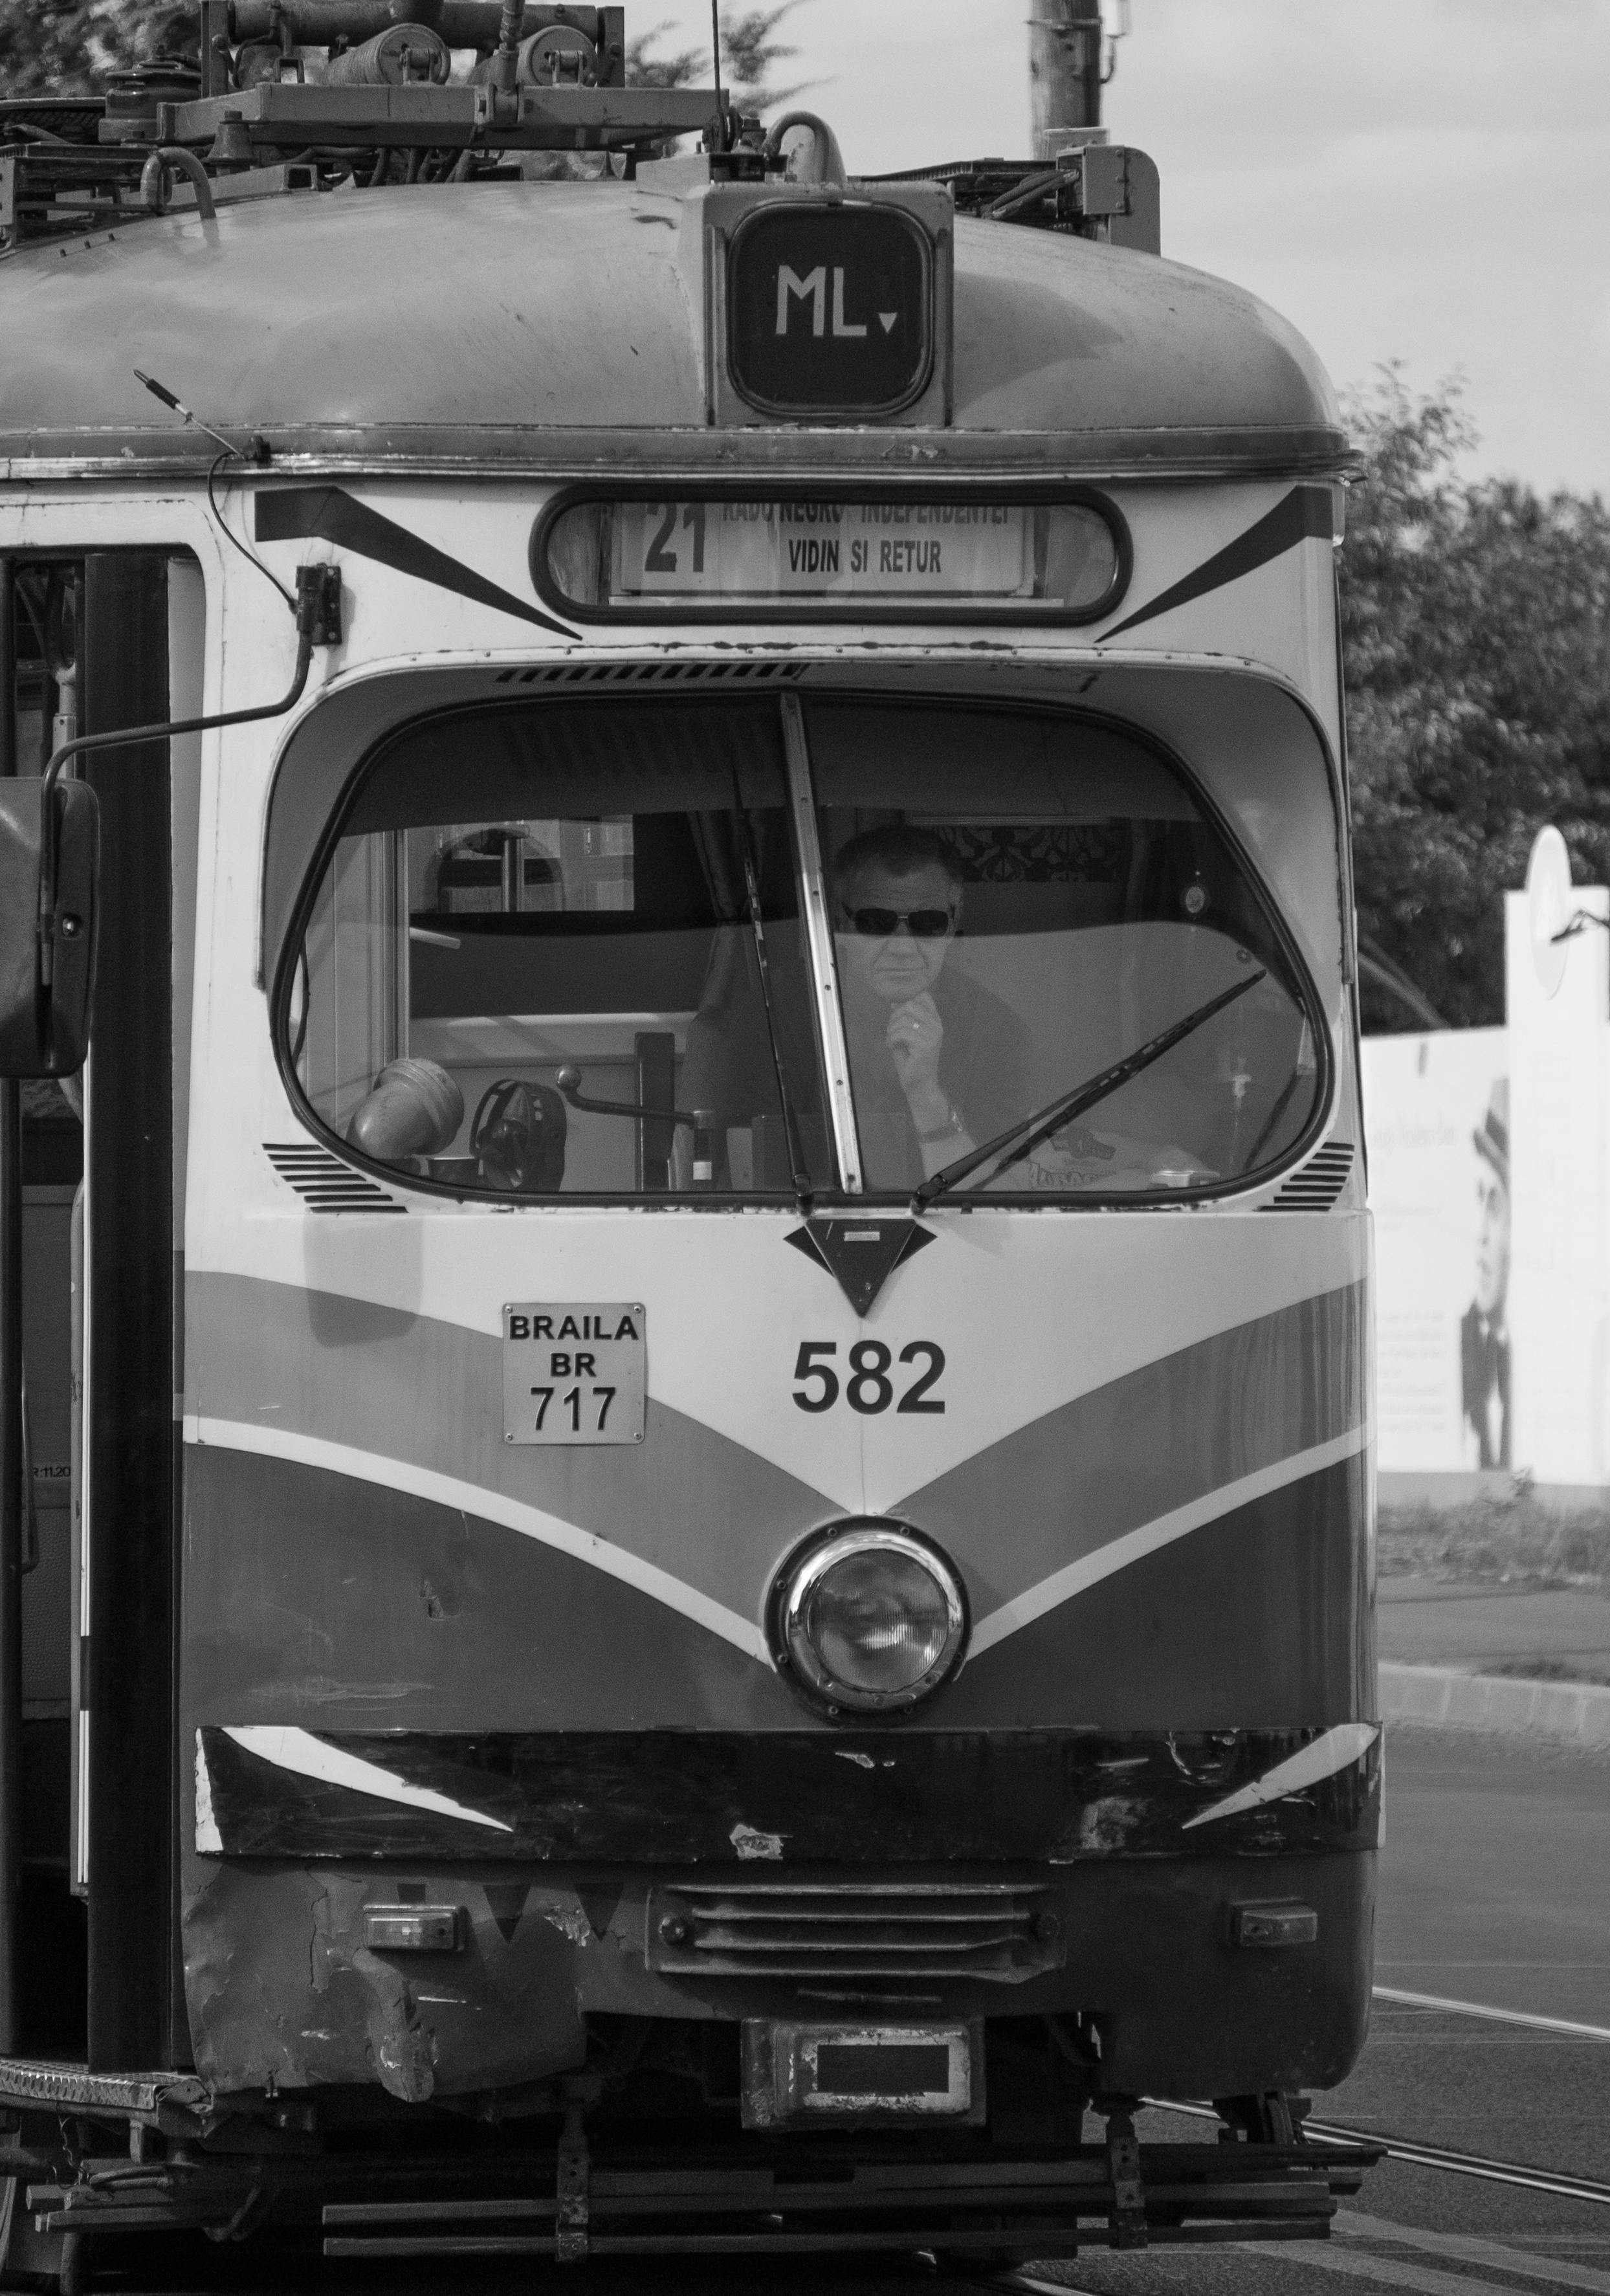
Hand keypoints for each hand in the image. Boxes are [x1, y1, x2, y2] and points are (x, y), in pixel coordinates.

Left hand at [886, 992, 944, 1118]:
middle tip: (891, 1031)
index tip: (896, 1014)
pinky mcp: (926, 1045)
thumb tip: (894, 1002)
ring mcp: (933, 1035)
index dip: (905, 999)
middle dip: (894, 1016)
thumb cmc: (911, 1059)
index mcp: (934, 1019)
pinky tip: (891, 1046)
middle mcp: (937, 1024)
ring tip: (890, 1040)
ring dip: (891, 1030)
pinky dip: (891, 1039)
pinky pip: (902, 1033)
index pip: (923, 995)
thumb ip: (903, 1018)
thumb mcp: (905, 1034)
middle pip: (910, 1004)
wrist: (919, 1084)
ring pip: (904, 1019)